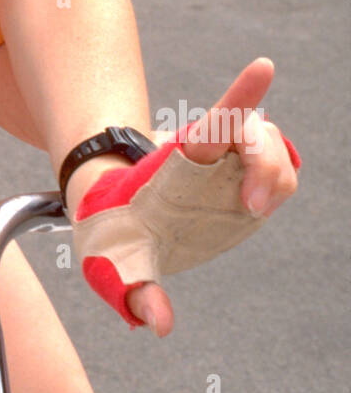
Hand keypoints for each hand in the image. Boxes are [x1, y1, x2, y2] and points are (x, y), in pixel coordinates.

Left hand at [75, 58, 298, 335]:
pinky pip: (276, 168)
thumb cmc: (114, 229)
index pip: (218, 121)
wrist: (113, 209)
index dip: (242, 95)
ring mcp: (229, 163)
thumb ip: (134, 292)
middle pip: (257, 136)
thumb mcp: (114, 262)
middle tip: (253, 208)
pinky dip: (280, 176)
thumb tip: (159, 326)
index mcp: (182, 158)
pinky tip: (263, 195)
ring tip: (253, 208)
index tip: (263, 66)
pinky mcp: (242, 181)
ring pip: (273, 149)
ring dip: (276, 174)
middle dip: (267, 164)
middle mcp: (210, 153)